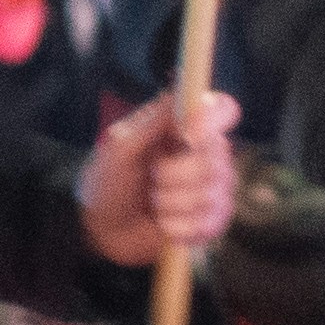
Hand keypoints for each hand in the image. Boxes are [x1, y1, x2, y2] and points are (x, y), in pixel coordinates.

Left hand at [81, 84, 243, 266]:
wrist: (102, 230)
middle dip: (177, 173)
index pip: (223, 110)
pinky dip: (178, 226)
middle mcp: (206, 155)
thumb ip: (150, 123)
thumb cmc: (107, 184)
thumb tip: (177, 93)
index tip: (188, 135)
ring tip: (153, 204)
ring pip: (213, 192)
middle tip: (152, 178)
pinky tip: (162, 224)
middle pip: (219, 155)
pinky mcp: (213, 220)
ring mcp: (214, 188)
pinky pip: (211, 221)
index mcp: (184, 130)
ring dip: (172, 202)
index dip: (213, 120)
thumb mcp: (119, 150)